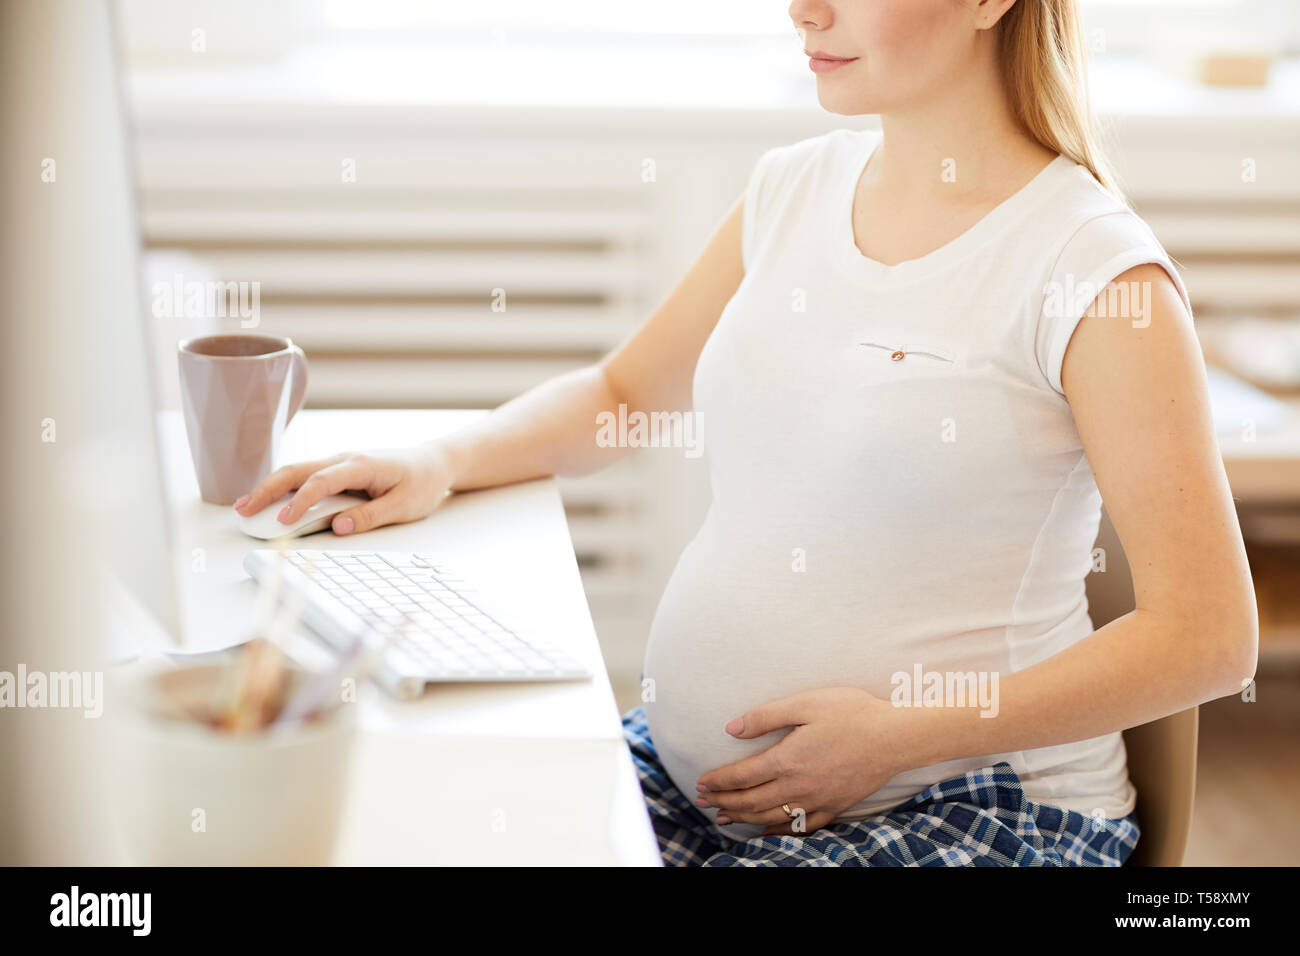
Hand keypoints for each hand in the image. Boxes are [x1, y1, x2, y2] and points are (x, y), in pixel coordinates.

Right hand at [233, 442, 455, 534]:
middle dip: (267, 489)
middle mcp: (345, 459)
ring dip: (270, 487)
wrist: (434, 463)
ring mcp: (340, 462)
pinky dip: (284, 487)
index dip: (300, 501)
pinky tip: (268, 500)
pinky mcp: (339, 470)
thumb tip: (340, 526)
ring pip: (297, 471)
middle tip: (243, 510)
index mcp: (361, 465)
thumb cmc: (422, 483)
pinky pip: (306, 476)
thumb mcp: (405, 506)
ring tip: (244, 506)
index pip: (322, 481)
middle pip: (298, 470)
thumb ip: (372, 516)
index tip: (283, 521)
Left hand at [695, 687, 908, 835]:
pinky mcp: (835, 806)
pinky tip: (767, 830)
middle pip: (751, 801)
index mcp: (788, 759)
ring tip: (724, 816)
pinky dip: (778, 832)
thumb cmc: (851, 713)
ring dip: (743, 818)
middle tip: (702, 800)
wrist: (895, 736)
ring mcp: (818, 800)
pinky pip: (800, 827)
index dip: (718, 782)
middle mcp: (799, 786)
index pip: (741, 777)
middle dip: (723, 801)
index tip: (701, 783)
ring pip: (771, 817)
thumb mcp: (805, 703)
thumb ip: (765, 716)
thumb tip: (731, 729)